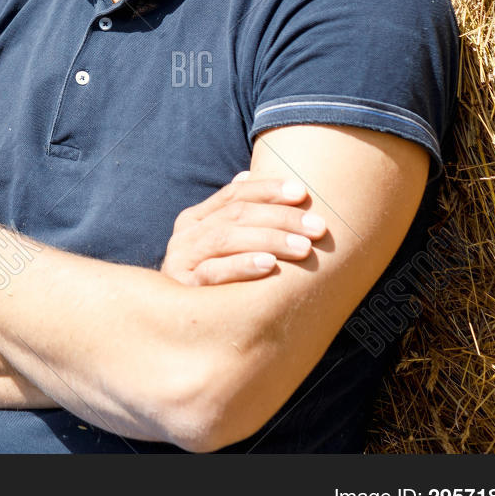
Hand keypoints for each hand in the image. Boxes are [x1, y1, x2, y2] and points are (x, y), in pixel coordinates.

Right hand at [160, 172, 325, 285]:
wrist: (177, 322)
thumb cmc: (212, 281)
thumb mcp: (220, 247)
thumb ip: (234, 216)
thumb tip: (248, 173)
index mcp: (195, 219)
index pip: (234, 194)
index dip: (268, 190)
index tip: (303, 192)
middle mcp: (186, 236)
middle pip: (236, 215)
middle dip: (280, 217)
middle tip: (317, 226)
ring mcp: (183, 260)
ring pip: (226, 238)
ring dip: (269, 239)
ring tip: (303, 247)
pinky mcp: (186, 287)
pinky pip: (214, 271)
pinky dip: (243, 264)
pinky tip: (270, 264)